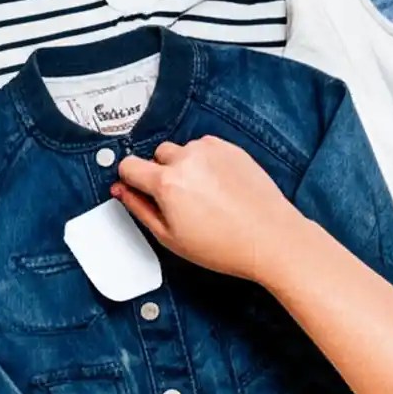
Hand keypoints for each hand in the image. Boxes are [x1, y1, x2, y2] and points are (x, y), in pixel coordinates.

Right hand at [110, 135, 318, 284]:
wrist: (270, 238)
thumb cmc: (223, 246)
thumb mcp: (170, 237)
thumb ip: (139, 209)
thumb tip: (121, 190)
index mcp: (167, 182)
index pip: (129, 165)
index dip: (130, 181)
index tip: (138, 191)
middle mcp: (186, 159)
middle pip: (156, 156)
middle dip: (161, 174)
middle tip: (180, 202)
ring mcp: (210, 150)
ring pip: (182, 151)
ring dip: (184, 167)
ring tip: (204, 197)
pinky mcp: (230, 148)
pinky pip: (205, 149)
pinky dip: (205, 163)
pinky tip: (218, 188)